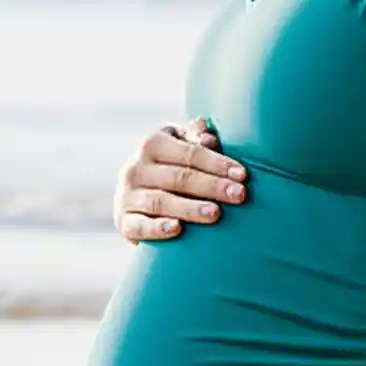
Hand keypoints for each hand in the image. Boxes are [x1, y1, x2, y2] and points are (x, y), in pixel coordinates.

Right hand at [113, 116, 247, 242]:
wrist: (138, 202)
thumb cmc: (173, 169)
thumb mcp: (182, 149)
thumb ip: (198, 139)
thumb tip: (209, 136)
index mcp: (152, 144)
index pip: (190, 153)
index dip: (217, 163)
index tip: (242, 175)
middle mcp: (135, 168)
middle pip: (179, 177)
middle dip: (212, 186)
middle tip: (239, 195)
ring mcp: (127, 196)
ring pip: (161, 201)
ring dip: (190, 208)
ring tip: (215, 213)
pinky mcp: (123, 222)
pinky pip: (139, 226)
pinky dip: (157, 228)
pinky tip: (177, 229)